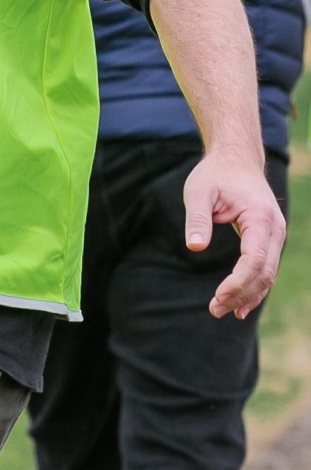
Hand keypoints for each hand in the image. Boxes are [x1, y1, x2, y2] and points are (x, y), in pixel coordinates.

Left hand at [183, 150, 285, 319]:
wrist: (236, 159)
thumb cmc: (215, 174)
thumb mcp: (198, 191)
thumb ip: (198, 218)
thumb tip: (194, 247)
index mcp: (260, 218)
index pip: (254, 259)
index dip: (238, 282)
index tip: (218, 296)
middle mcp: (274, 229)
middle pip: (264, 272)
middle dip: (241, 294)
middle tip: (215, 309)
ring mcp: (274, 235)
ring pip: (267, 274)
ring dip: (247, 295)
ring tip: (221, 310)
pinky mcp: (268, 239)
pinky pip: (265, 268)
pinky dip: (254, 287)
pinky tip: (239, 305)